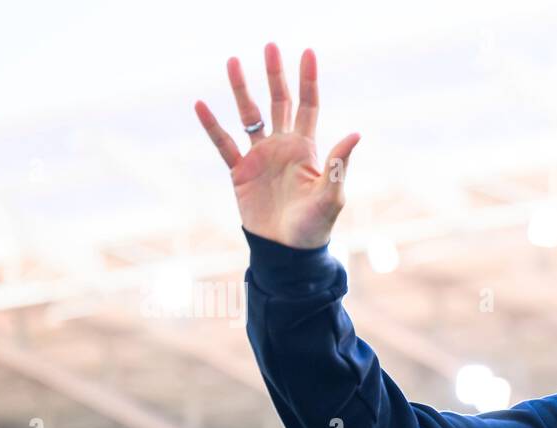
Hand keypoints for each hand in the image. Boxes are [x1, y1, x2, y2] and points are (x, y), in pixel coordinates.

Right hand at [194, 43, 359, 248]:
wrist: (288, 252)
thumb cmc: (315, 227)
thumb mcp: (332, 195)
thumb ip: (338, 164)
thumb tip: (355, 134)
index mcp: (307, 149)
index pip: (308, 105)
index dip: (308, 79)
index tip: (306, 52)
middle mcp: (283, 147)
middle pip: (278, 102)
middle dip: (275, 75)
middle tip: (270, 45)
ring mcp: (260, 157)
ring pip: (248, 115)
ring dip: (240, 89)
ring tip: (232, 60)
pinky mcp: (240, 172)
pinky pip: (223, 144)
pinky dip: (212, 126)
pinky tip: (201, 105)